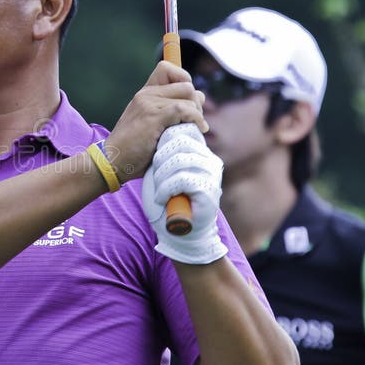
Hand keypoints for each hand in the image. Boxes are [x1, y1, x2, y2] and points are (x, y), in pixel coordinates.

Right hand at [103, 61, 206, 182]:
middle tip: (193, 121)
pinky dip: (196, 120)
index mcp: (144, 94)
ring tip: (192, 129)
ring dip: (197, 114)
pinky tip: (198, 130)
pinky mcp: (153, 116)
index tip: (187, 100)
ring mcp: (149, 104)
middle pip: (186, 84)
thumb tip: (200, 97)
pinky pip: (185, 109)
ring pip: (189, 97)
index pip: (167, 69)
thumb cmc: (132, 150)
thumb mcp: (149, 124)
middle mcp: (146, 94)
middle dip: (195, 102)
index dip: (183, 79)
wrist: (112, 162)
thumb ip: (169, 110)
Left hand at [141, 123, 226, 264]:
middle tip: (153, 176)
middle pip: (179, 141)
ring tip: (157, 189)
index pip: (183, 130)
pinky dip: (165, 188)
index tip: (152, 160)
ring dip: (160, 175)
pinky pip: (182, 179)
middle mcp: (210, 160)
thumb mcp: (162, 171)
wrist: (180, 234)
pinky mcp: (209, 190)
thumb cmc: (167, 201)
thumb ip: (164, 151)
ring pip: (178, 160)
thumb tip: (157, 130)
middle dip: (159, 158)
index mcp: (200, 152)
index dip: (162, 141)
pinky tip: (160, 198)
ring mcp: (212, 175)